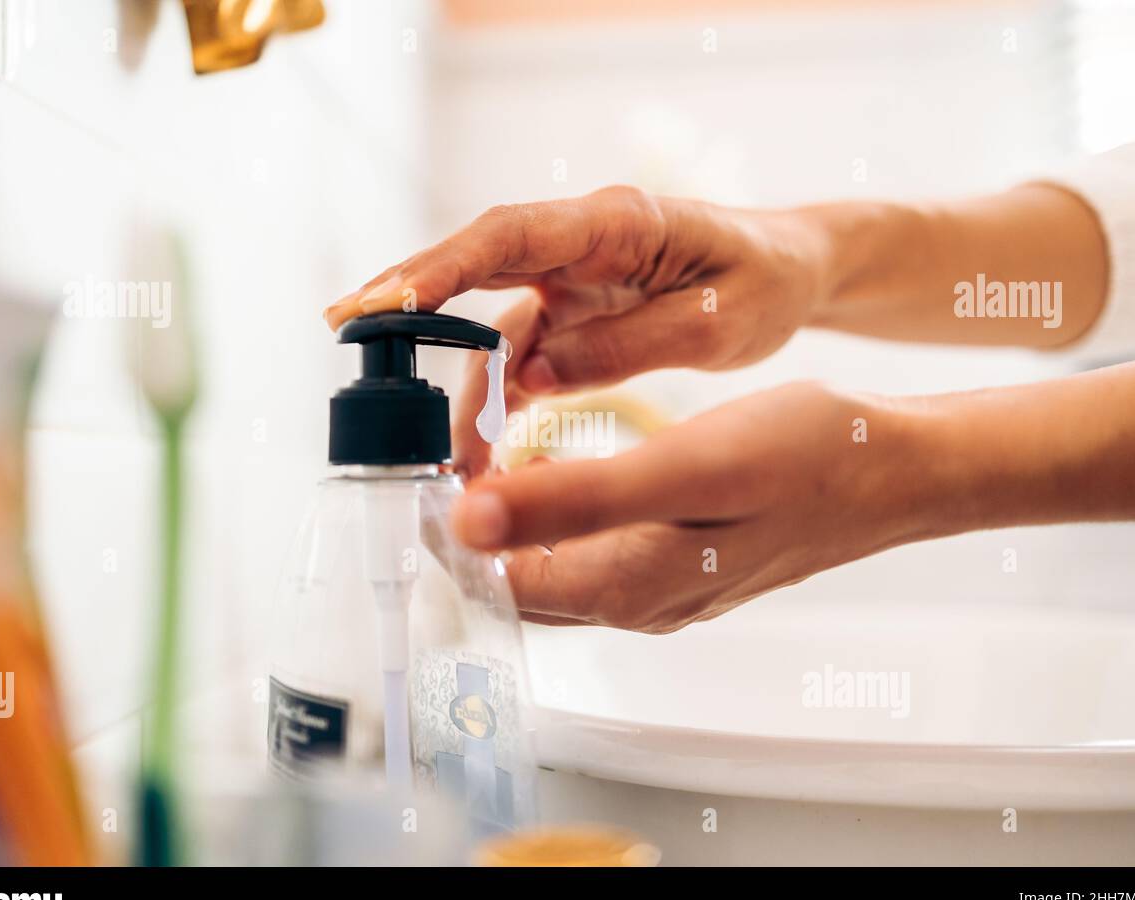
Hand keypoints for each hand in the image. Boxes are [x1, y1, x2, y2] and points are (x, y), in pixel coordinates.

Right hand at [323, 185, 831, 474]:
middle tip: (343, 330)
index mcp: (618, 224)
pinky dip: (497, 392)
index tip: (387, 300)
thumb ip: (626, 346)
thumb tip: (533, 374)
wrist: (791, 271)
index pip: (510, 234)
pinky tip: (477, 440)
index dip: (442, 265)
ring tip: (427, 436)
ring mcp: (573, 275)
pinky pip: (521, 348)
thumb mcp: (715, 325)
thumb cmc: (763, 283)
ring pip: (492, 317)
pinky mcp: (575, 307)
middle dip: (408, 296)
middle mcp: (581, 241)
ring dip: (456, 374)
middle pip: (476, 261)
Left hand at [450, 381, 921, 632]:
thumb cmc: (806, 457)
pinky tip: (554, 459)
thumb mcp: (686, 467)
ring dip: (507, 508)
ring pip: (549, 561)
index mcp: (626, 589)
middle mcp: (635, 602)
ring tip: (490, 435)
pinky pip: (590, 549)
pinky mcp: (680, 563)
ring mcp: (660, 588)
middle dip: (467, 512)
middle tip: (456, 430)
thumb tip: (464, 523)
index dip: (444, 520)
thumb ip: (573, 499)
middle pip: (514, 575)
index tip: (429, 447)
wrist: (894, 470)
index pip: (492, 580)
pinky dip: (552, 506)